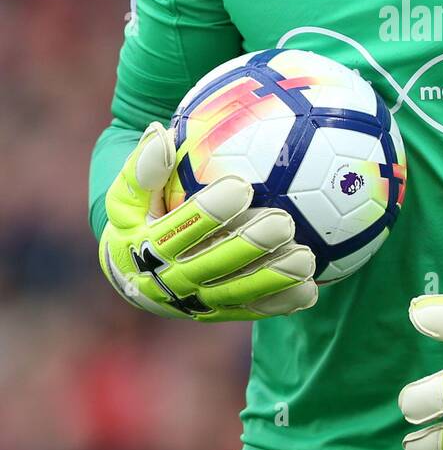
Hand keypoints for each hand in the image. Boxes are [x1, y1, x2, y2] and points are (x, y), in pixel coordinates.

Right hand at [98, 122, 316, 320]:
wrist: (131, 275)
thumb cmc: (136, 219)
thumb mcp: (126, 195)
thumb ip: (142, 168)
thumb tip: (160, 134)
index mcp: (143, 250)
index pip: (178, 230)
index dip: (208, 212)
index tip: (241, 186)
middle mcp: (168, 281)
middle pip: (212, 264)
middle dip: (249, 246)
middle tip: (283, 222)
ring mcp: (194, 302)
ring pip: (236, 292)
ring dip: (272, 279)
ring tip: (306, 259)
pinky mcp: (215, 315)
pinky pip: (250, 311)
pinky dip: (279, 303)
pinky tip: (310, 291)